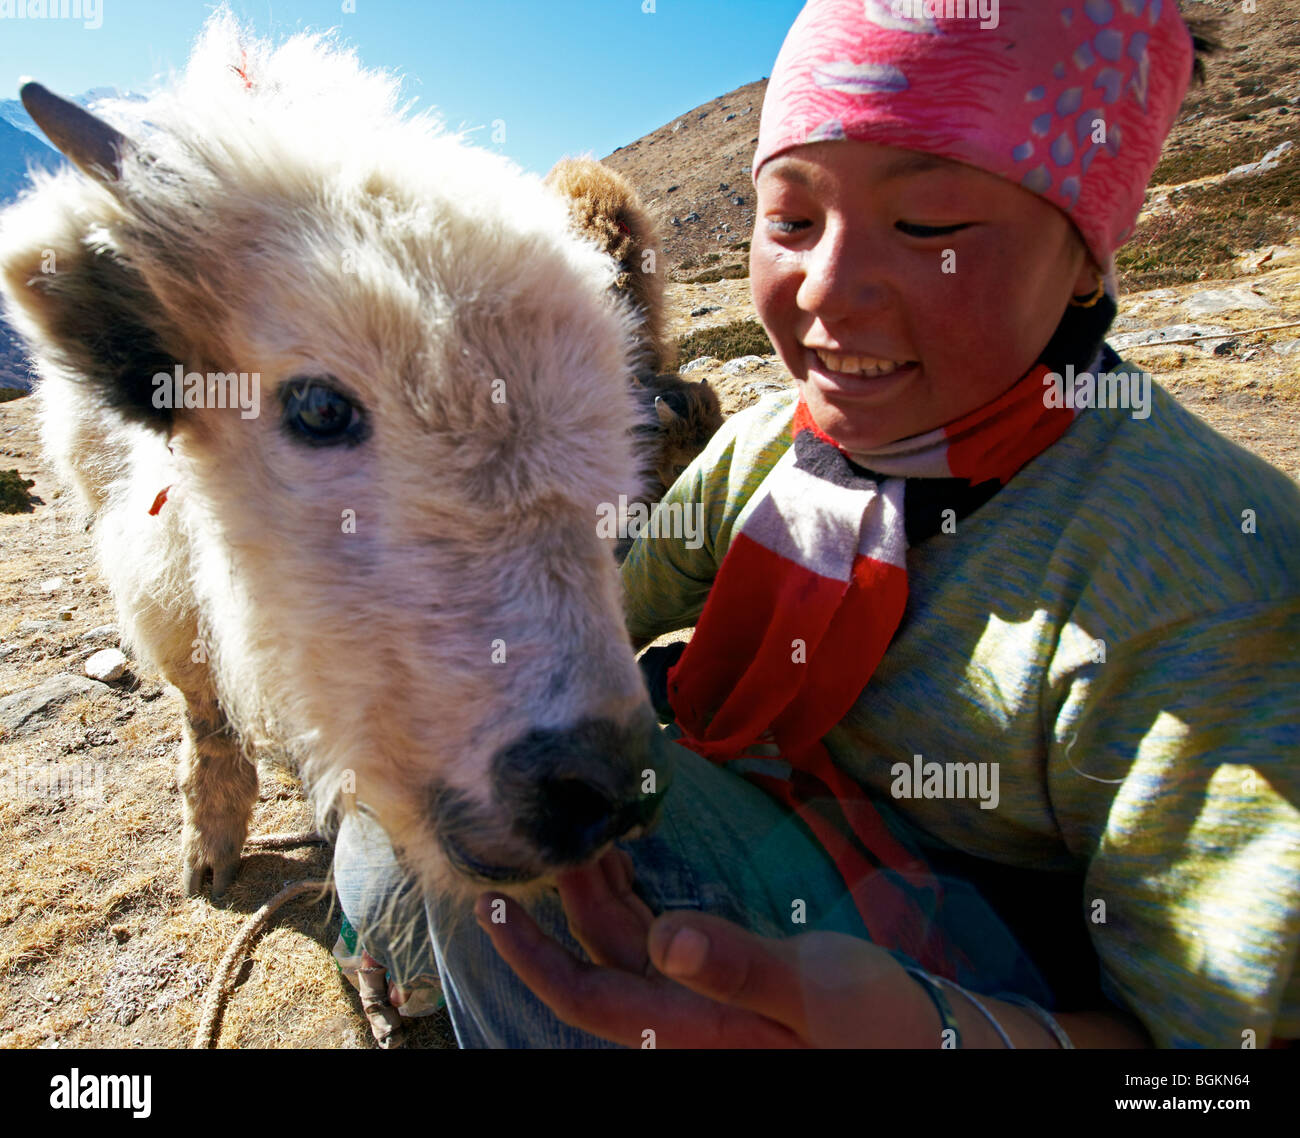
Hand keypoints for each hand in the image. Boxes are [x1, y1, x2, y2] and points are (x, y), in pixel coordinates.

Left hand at [473, 847, 940, 1047]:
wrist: (922, 1041)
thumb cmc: (874, 1023)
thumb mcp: (814, 991)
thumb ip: (739, 966)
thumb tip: (668, 938)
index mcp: (692, 1025)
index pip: (586, 993)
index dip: (531, 953)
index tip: (490, 903)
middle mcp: (682, 1012)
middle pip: (599, 951)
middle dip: (568, 890)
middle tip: (554, 819)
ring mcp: (698, 994)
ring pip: (623, 938)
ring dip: (598, 885)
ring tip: (582, 824)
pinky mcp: (719, 976)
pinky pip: (655, 934)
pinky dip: (633, 892)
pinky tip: (629, 855)